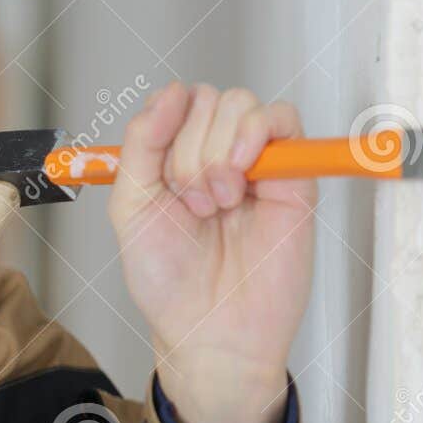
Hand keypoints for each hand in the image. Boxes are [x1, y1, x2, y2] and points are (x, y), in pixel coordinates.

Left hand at [109, 82, 314, 422]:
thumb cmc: (168, 281)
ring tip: (215, 203)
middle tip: (191, 201)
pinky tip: (239, 178)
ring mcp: (254, 164)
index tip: (159, 163)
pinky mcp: (292, 177)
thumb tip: (169, 93)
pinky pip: (283, 120)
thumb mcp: (131, 208)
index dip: (166, 119)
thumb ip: (140, 145)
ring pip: (241, 105)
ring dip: (218, 151)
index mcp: (173, 160)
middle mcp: (214, 156)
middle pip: (208, 100)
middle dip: (189, 150)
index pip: (176, 102)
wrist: (210, 329)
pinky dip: (255, 135)